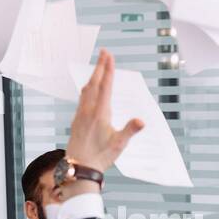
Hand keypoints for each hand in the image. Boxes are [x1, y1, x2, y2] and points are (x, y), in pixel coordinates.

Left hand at [64, 49, 144, 173]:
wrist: (79, 167)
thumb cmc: (100, 157)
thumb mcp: (119, 145)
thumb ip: (130, 130)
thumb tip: (142, 121)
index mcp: (100, 113)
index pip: (105, 86)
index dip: (108, 69)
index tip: (109, 56)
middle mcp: (88, 110)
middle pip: (94, 83)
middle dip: (100, 66)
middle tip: (104, 52)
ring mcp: (80, 114)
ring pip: (86, 89)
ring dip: (93, 76)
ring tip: (98, 67)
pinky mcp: (76, 120)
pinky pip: (82, 98)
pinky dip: (87, 88)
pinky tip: (88, 90)